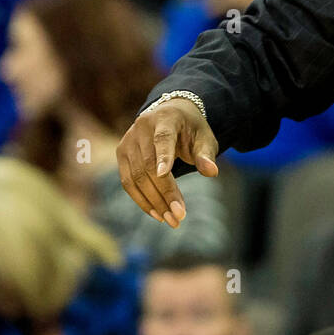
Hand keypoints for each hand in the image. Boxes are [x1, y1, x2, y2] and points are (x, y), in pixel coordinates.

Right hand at [115, 97, 218, 227]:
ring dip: (152, 201)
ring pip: (136, 176)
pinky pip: (127, 181)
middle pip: (148, 164)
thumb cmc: (191, 129)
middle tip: (179, 216)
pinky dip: (141, 199)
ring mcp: (128, 141)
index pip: (163, 138)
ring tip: (170, 219)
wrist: (170, 115)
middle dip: (164, 192)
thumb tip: (212, 172)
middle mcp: (141, 127)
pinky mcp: (121, 153)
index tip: (164, 174)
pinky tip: (156, 213)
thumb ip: (206, 154)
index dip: (163, 156)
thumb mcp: (204, 137)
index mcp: (165, 118)